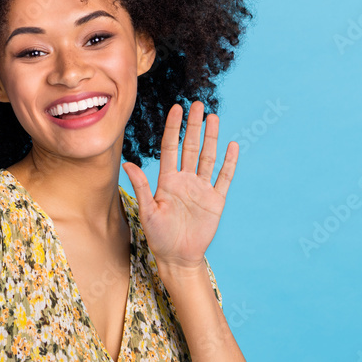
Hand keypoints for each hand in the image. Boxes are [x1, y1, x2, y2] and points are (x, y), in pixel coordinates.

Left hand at [121, 100, 237, 272]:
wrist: (178, 257)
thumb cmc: (159, 236)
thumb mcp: (148, 212)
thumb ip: (142, 187)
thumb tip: (128, 164)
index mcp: (167, 180)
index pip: (171, 148)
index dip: (174, 128)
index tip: (177, 108)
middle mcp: (185, 180)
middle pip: (190, 147)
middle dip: (194, 126)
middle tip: (198, 104)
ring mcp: (201, 189)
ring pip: (207, 157)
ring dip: (211, 138)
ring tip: (213, 117)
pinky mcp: (216, 200)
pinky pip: (224, 178)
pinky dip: (229, 162)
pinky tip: (232, 145)